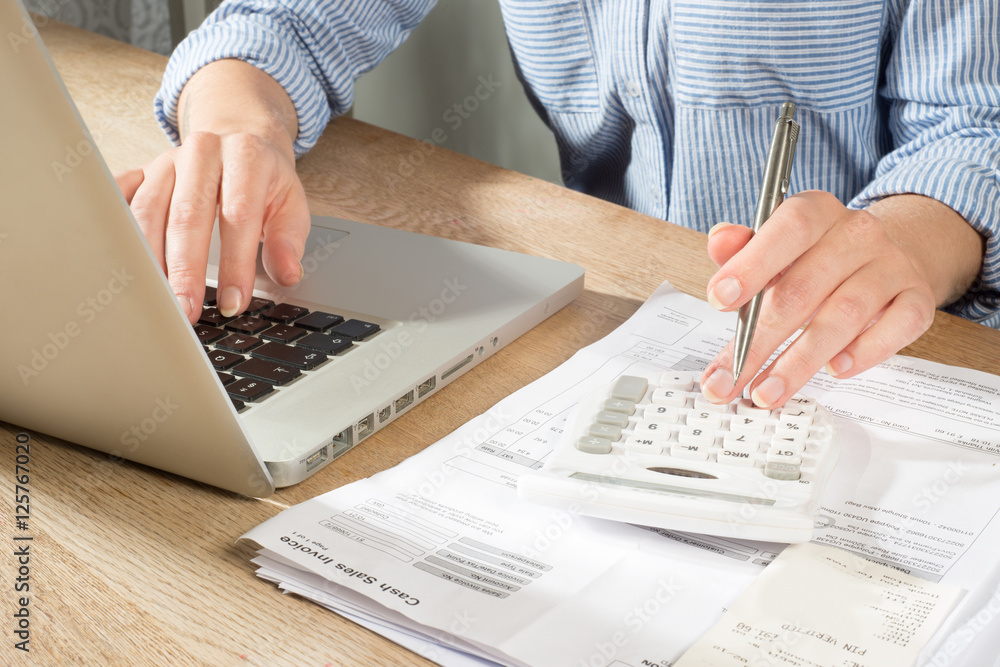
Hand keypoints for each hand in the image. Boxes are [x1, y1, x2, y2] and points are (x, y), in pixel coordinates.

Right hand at [113, 59, 308, 323]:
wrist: (240, 134)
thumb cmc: (265, 179)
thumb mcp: (291, 203)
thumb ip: (289, 239)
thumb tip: (287, 275)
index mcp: (245, 156)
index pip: (239, 215)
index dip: (236, 263)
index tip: (234, 302)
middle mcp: (202, 152)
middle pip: (187, 215)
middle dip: (185, 269)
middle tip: (186, 311)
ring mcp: (166, 160)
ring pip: (147, 211)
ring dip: (149, 260)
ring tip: (156, 299)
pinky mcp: (141, 170)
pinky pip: (120, 199)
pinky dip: (116, 231)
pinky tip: (117, 262)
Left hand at [698, 190, 983, 407]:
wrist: (882, 257)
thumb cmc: (813, 258)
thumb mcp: (772, 248)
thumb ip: (742, 249)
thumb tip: (719, 241)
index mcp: (816, 212)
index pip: (789, 228)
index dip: (752, 264)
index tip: (719, 299)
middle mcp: (857, 233)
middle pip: (804, 289)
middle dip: (760, 341)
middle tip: (729, 379)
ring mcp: (891, 266)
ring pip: (844, 316)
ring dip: (800, 362)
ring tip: (767, 392)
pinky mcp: (917, 298)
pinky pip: (897, 328)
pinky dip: (865, 352)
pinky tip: (835, 371)